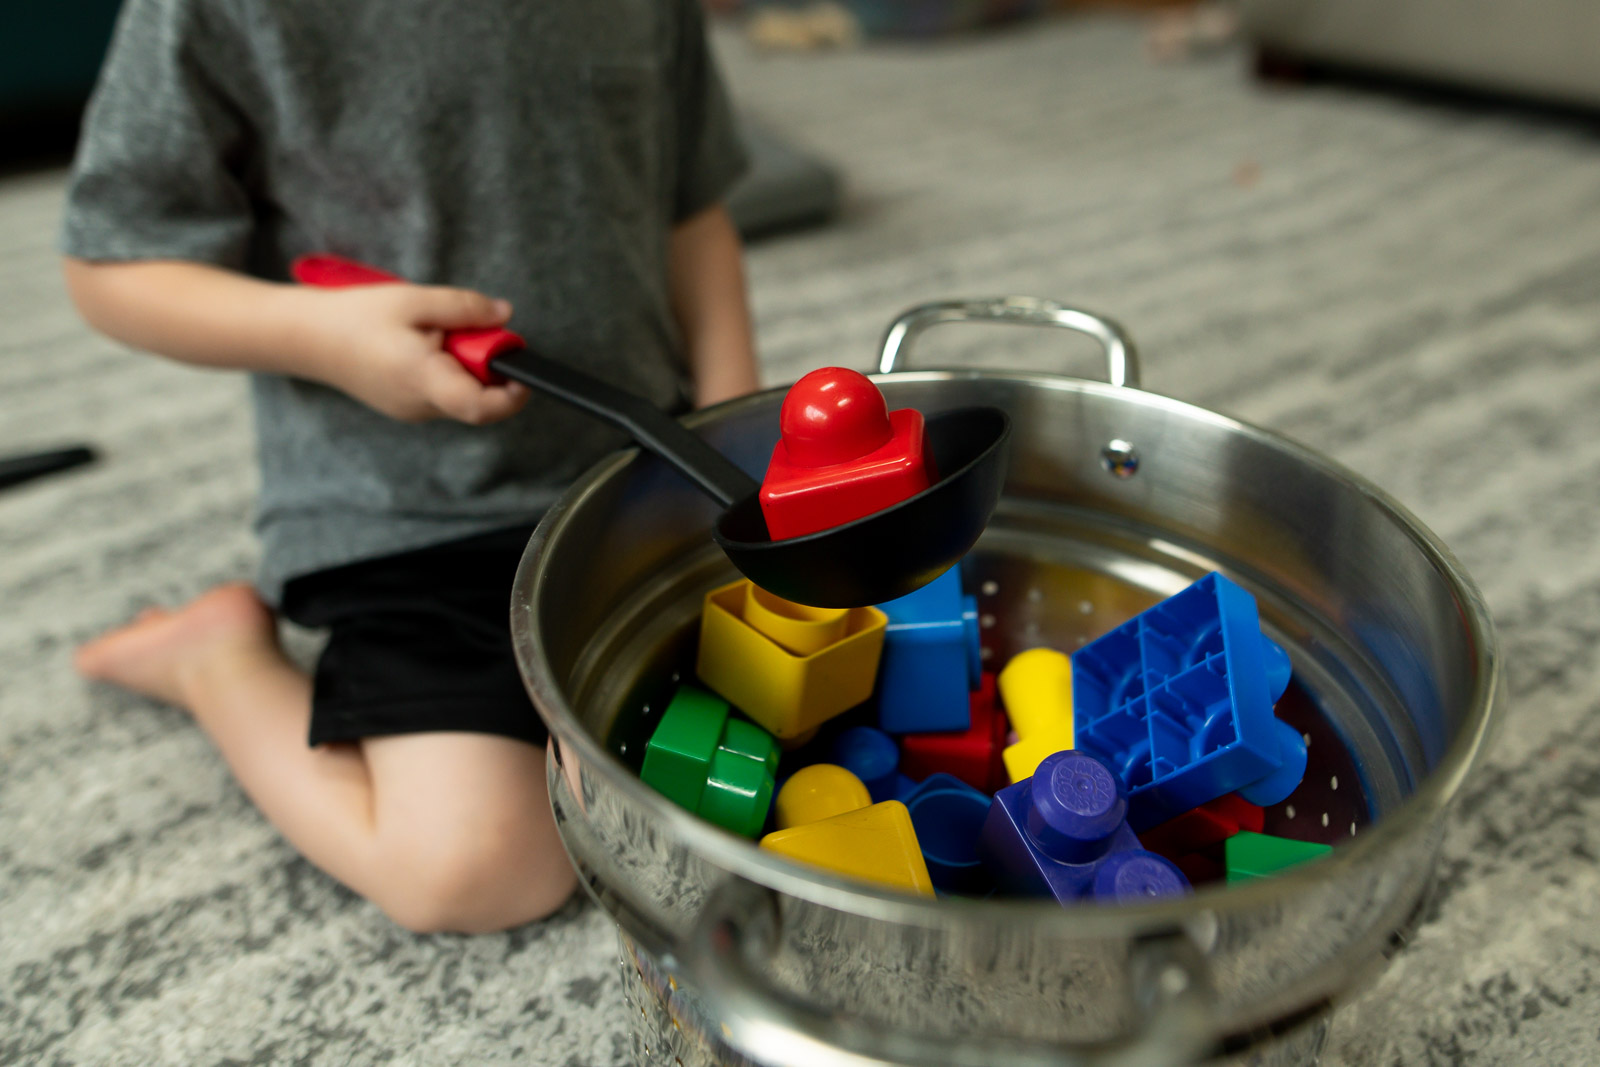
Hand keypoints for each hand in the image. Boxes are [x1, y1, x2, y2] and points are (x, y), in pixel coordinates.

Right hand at [297, 282, 529, 423]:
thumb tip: (505, 315)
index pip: (482, 407)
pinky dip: (445, 369)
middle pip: (478, 399)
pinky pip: (442, 392)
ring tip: (434, 334)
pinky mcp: (405, 407)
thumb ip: (464, 308)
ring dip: (464, 365)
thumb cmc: (353, 317)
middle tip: (468, 331)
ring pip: (460, 394)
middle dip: (486, 365)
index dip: (512, 393)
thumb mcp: (414, 299)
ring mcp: (412, 411)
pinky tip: (422, 345)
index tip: (520, 368)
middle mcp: (420, 405)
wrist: (305, 337)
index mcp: (423, 380)